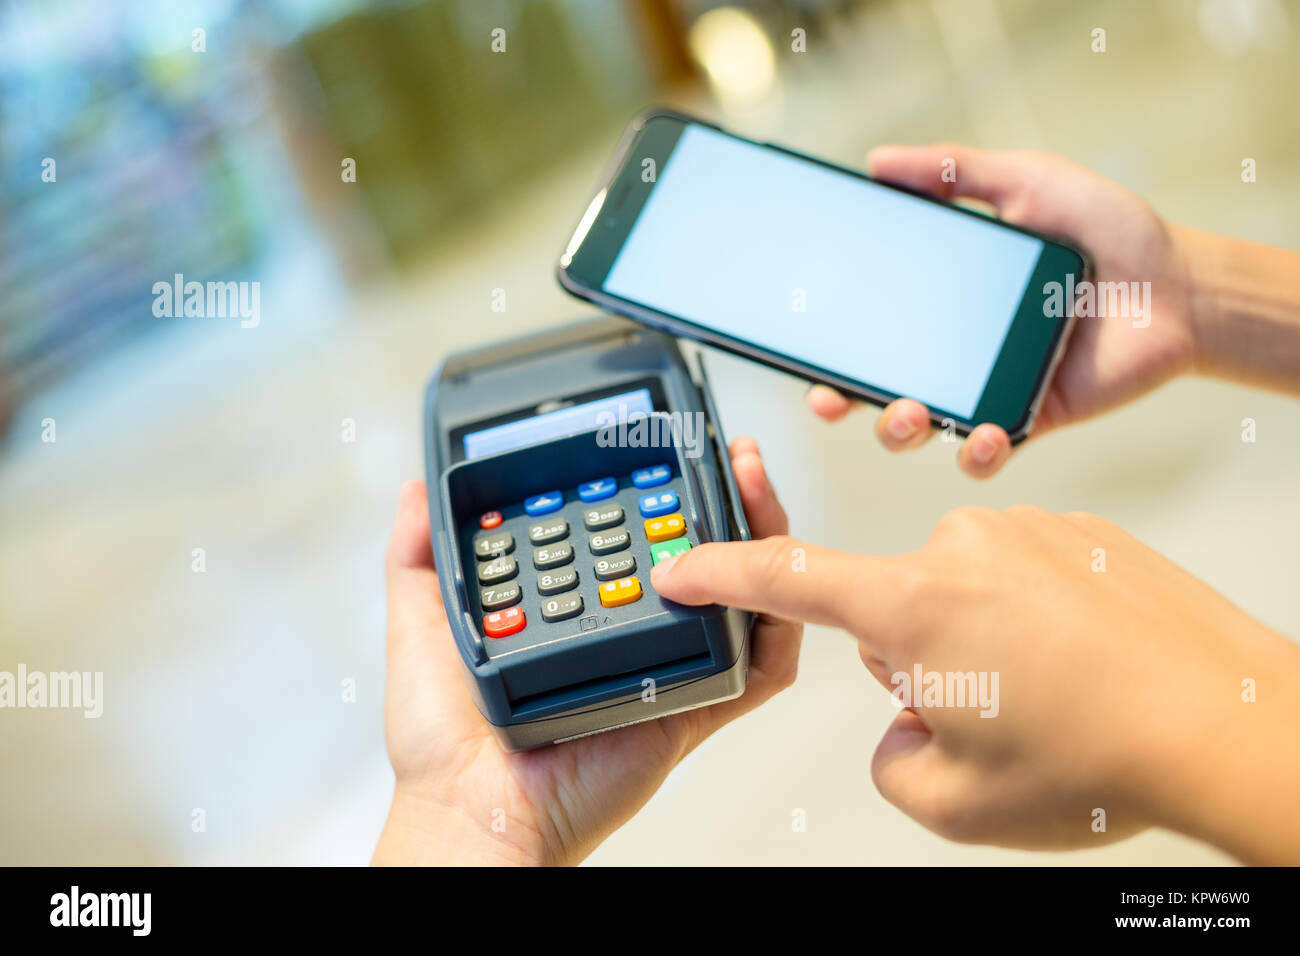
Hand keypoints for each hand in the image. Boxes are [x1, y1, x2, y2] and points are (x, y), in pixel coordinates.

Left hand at [372, 438, 800, 865]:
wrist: (471, 809)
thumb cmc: (444, 744)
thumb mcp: (423, 626)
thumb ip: (420, 558)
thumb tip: (416, 494)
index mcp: (583, 613)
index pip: (638, 536)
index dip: (664, 490)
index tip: (667, 448)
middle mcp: (633, 634)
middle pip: (704, 557)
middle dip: (728, 498)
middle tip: (729, 455)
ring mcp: (667, 667)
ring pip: (741, 598)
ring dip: (762, 539)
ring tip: (752, 486)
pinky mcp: (692, 707)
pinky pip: (757, 671)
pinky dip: (779, 626)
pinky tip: (773, 575)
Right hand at [650, 507, 1299, 861]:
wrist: (1231, 724)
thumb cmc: (1103, 758)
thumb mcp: (954, 798)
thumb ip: (889, 756)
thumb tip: (904, 721)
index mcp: (913, 604)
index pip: (789, 578)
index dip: (724, 572)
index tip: (686, 565)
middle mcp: (961, 548)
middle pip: (893, 605)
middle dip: (917, 657)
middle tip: (987, 710)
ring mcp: (1026, 530)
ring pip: (961, 591)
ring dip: (981, 640)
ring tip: (1050, 692)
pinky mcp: (1078, 530)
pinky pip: (1021, 575)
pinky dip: (1034, 620)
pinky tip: (1082, 663)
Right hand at [808, 144, 1198, 477]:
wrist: (1178, 283)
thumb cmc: (1106, 229)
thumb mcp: (1024, 182)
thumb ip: (953, 172)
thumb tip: (876, 161)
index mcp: (941, 302)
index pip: (867, 328)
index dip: (829, 345)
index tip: (800, 351)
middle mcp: (953, 352)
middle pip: (875, 387)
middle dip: (843, 400)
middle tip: (832, 398)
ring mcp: (987, 390)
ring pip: (920, 427)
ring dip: (899, 429)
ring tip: (909, 412)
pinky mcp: (1029, 420)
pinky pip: (988, 451)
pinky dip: (978, 453)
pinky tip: (984, 436)